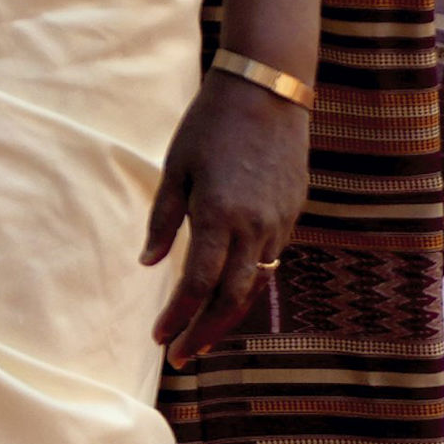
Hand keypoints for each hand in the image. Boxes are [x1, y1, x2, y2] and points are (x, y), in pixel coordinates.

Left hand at [141, 73, 311, 364]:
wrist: (269, 87)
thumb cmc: (212, 121)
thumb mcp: (176, 166)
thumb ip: (164, 219)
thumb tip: (150, 263)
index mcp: (219, 215)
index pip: (198, 285)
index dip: (177, 317)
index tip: (159, 338)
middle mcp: (254, 226)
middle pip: (232, 298)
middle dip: (205, 333)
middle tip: (181, 356)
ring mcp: (279, 220)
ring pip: (255, 283)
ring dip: (228, 312)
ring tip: (202, 330)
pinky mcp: (293, 211)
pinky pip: (271, 258)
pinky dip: (248, 281)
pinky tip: (230, 287)